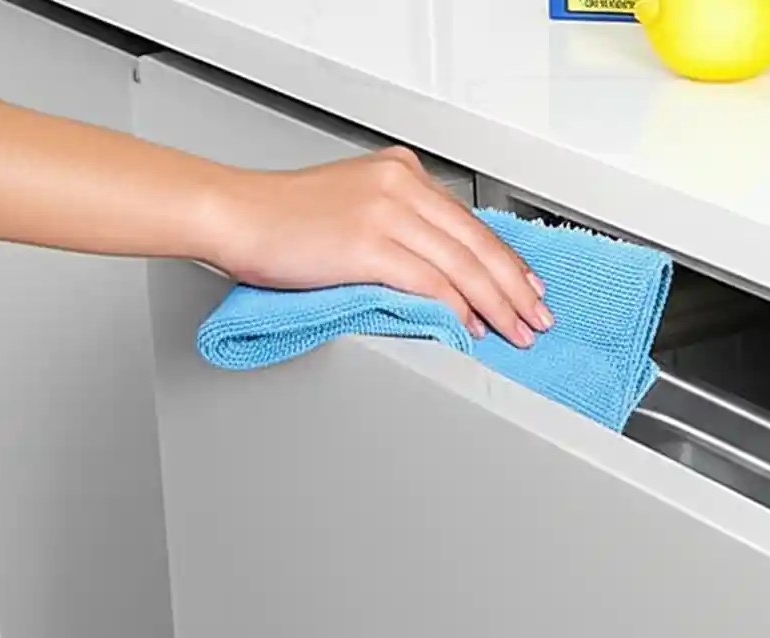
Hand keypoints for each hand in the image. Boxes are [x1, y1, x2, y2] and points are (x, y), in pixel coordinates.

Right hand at [210, 147, 551, 347]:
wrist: (233, 214)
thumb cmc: (283, 218)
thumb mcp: (356, 204)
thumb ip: (402, 225)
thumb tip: (447, 270)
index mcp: (402, 173)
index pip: (471, 223)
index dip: (507, 262)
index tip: (528, 289)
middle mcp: (400, 185)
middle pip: (476, 244)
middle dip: (514, 288)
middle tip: (536, 318)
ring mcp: (384, 212)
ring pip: (460, 265)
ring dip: (495, 305)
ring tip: (513, 332)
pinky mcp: (366, 244)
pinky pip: (428, 281)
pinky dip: (456, 308)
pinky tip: (471, 326)